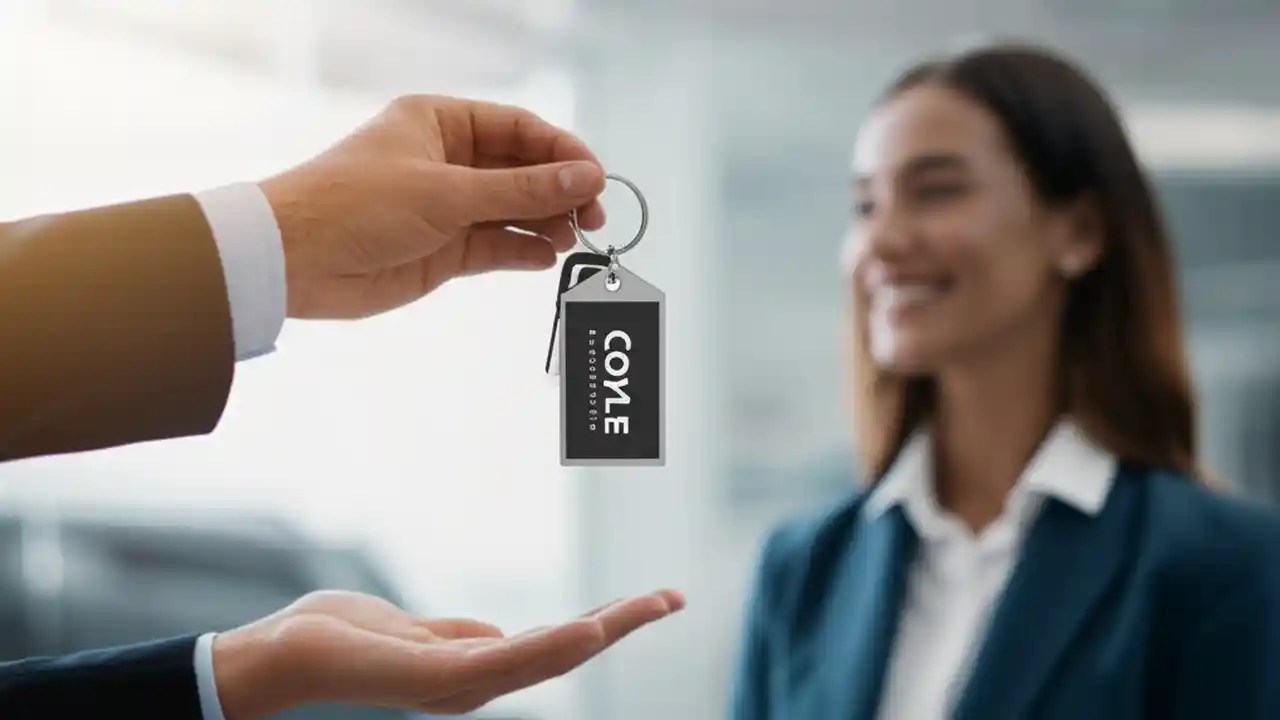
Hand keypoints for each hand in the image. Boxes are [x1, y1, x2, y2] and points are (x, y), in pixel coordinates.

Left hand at [211, 588, 684, 718]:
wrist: (280, 654)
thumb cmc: (340, 638)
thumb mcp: (414, 630)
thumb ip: (458, 635)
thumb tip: (500, 632)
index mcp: (475, 671)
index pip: (554, 646)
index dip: (606, 625)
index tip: (651, 600)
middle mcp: (476, 685)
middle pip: (565, 652)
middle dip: (623, 625)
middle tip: (674, 596)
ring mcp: (457, 685)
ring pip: (547, 655)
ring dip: (604, 630)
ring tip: (649, 604)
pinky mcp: (433, 676)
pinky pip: (504, 660)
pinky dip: (551, 646)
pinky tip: (586, 626)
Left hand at [259, 95, 607, 318]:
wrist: (294, 261)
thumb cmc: (355, 205)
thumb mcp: (447, 192)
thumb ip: (522, 190)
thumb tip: (586, 179)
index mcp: (440, 122)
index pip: (519, 129)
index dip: (562, 152)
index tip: (595, 178)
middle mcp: (447, 160)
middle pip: (522, 171)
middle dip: (560, 192)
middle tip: (594, 217)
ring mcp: (446, 207)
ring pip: (512, 211)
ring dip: (545, 223)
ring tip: (573, 239)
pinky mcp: (442, 249)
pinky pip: (495, 246)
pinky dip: (522, 251)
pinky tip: (547, 257)